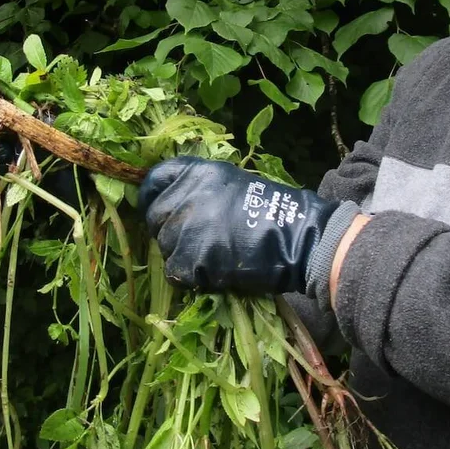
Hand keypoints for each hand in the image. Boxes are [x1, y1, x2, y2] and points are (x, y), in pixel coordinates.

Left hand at [138, 156, 340, 293]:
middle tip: (192, 241)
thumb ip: (200, 189)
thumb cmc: (273, 210)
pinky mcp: (191, 259)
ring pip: (164, 246)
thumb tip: (174, 202)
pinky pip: (175, 271)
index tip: (157, 208)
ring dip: (181, 254)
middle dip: (167, 230)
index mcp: (198, 173)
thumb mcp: (233, 182)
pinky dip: (190, 276)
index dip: (151, 196)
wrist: (297, 239)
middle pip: (154, 216)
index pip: (154, 179)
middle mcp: (187, 196)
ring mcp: (186, 228)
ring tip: (210, 256)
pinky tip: (212, 272)